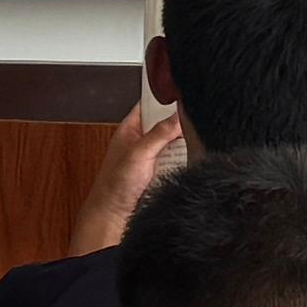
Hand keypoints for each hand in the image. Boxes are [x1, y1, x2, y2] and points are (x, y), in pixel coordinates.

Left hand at [62, 95, 186, 253]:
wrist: (115, 216)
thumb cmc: (114, 184)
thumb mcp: (139, 153)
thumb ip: (160, 133)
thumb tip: (180, 115)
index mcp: (132, 127)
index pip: (151, 103)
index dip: (166, 96)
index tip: (185, 91)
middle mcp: (143, 139)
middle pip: (168, 123)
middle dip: (180, 124)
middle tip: (192, 122)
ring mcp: (153, 156)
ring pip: (176, 142)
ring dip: (184, 144)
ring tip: (190, 143)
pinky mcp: (162, 171)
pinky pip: (179, 160)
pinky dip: (185, 160)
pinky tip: (190, 160)